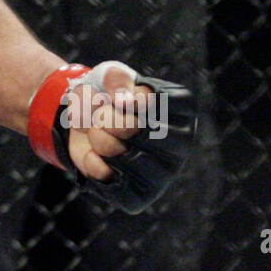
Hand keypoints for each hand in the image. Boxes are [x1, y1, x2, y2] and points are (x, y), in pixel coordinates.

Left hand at [28, 60, 197, 213]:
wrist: (87, 124)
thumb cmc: (108, 97)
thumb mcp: (110, 75)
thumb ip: (118, 79)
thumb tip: (126, 102)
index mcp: (182, 111)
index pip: (155, 102)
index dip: (127, 98)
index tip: (119, 98)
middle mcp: (181, 144)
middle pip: (137, 131)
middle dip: (107, 119)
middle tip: (100, 116)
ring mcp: (164, 173)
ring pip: (123, 157)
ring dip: (98, 140)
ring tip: (98, 133)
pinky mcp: (141, 195)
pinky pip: (110, 181)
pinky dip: (92, 164)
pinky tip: (95, 155)